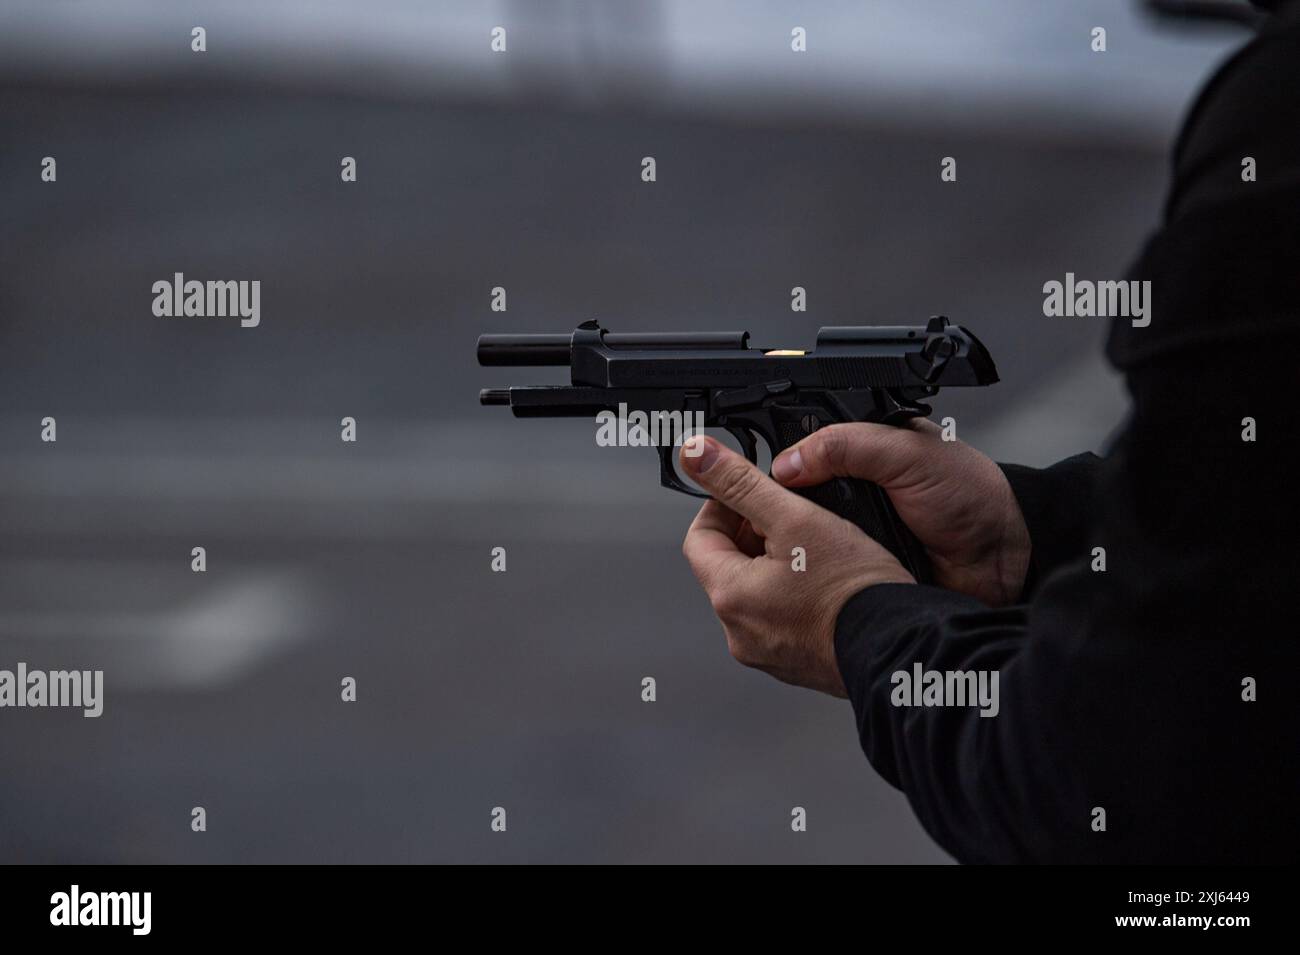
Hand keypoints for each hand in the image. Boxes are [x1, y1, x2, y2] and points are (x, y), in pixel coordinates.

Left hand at [679, 435, 914, 697]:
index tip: (748, 491)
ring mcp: (767, 652)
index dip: (722, 505)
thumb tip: (698, 456)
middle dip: (752, 535)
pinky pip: (782, 618)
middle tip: (790, 517)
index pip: (700, 537)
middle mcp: (740, 633)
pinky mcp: (796, 662)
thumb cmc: (855, 590)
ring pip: (756, 592)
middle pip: (727, 566)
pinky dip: (795, 596)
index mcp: (729, 597)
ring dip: (775, 565)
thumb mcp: (795, 517)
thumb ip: (740, 483)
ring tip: (814, 548)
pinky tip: (826, 583)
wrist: (901, 644)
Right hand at [771, 420, 1030, 606]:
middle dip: (790, 514)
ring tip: (802, 552)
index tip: (766, 486)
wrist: (1005, 558)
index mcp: (861, 451)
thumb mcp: (908, 454)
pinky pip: (828, 573)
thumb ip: (848, 446)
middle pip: (796, 502)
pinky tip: (820, 575)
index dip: (783, 471)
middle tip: (786, 524)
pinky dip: (826, 574)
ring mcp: (855, 534)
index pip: (801, 456)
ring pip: (806, 540)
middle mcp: (853, 491)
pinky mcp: (861, 570)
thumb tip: (788, 462)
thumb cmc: (971, 496)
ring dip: (807, 547)